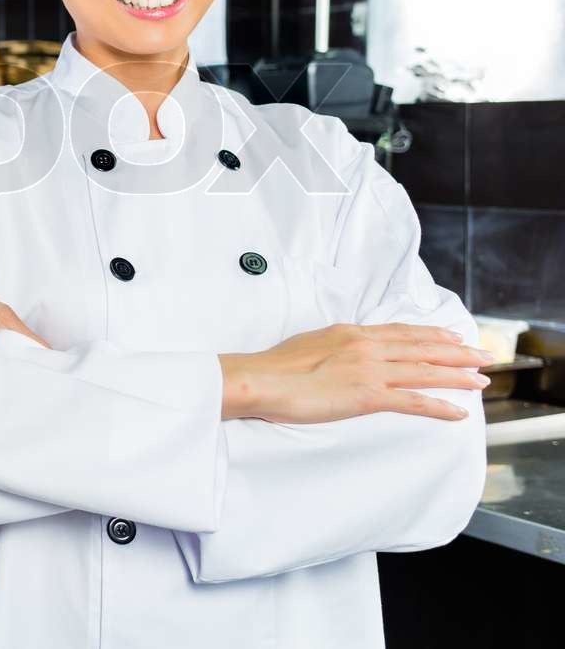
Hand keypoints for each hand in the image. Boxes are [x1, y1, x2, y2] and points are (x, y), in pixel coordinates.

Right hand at [220, 323, 492, 423]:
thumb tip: (343, 350)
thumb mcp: (309, 344)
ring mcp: (369, 370)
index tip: (452, 337)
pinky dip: (439, 406)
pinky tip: (457, 412)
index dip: (431, 335)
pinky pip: (413, 401)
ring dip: (457, 376)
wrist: (262, 379)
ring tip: (481, 380)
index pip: (401, 331)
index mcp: (351, 333)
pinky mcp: (367, 395)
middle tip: (482, 355)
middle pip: (421, 348)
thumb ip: (334, 346)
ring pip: (425, 371)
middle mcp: (366, 346)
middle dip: (457, 352)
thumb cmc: (275, 367)